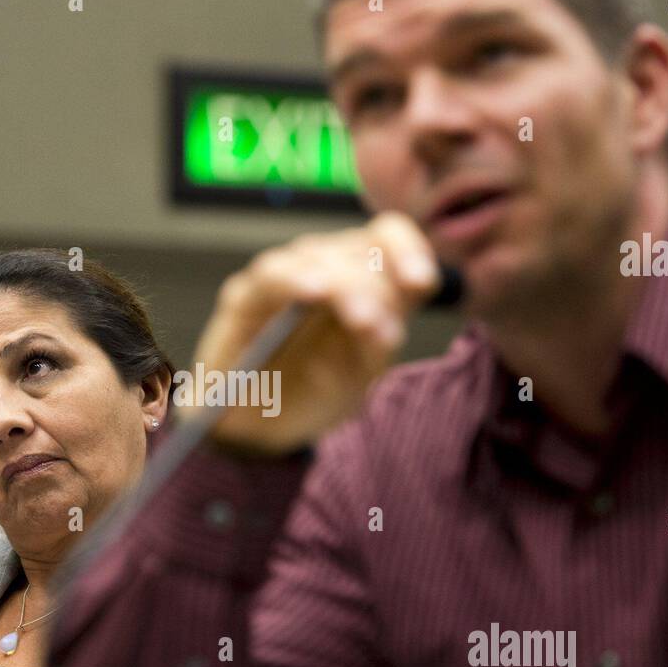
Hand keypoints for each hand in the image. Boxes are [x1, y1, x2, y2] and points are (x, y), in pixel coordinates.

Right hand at [186, 211, 438, 455]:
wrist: (258, 427)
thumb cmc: (314, 393)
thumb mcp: (359, 375)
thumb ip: (376, 344)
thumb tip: (387, 326)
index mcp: (364, 280)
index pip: (387, 240)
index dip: (410, 250)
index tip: (422, 283)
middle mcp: (325, 268)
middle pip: (358, 249)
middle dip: (376, 286)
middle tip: (380, 328)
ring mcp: (285, 277)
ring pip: (318, 255)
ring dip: (346, 284)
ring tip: (360, 320)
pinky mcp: (246, 295)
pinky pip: (270, 273)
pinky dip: (294, 279)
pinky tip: (314, 291)